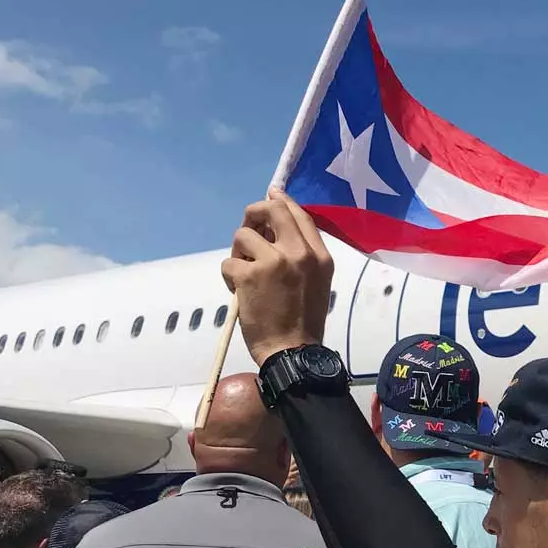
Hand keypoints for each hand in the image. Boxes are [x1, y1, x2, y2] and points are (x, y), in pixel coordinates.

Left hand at [222, 190, 334, 367]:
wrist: (293, 351)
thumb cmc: (304, 320)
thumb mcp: (316, 281)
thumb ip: (302, 253)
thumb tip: (275, 228)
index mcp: (319, 255)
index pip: (299, 213)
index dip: (281, 201)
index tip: (270, 196)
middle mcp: (299, 252)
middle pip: (272, 209)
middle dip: (254, 213)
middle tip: (249, 229)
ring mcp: (274, 262)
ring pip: (243, 235)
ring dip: (238, 253)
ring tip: (246, 273)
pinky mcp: (250, 275)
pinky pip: (228, 262)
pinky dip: (229, 277)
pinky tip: (240, 292)